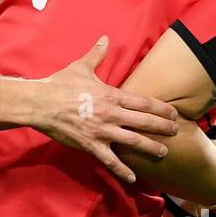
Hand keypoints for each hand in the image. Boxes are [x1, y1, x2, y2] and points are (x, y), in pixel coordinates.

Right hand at [35, 36, 178, 182]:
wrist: (40, 103)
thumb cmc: (60, 84)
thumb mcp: (81, 67)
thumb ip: (97, 54)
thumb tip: (105, 38)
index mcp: (111, 96)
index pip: (144, 103)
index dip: (161, 108)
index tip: (173, 112)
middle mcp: (111, 114)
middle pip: (145, 122)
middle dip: (163, 127)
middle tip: (175, 131)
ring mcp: (102, 132)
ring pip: (134, 142)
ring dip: (151, 147)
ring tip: (163, 152)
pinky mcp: (91, 145)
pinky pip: (110, 160)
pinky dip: (122, 170)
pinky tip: (133, 178)